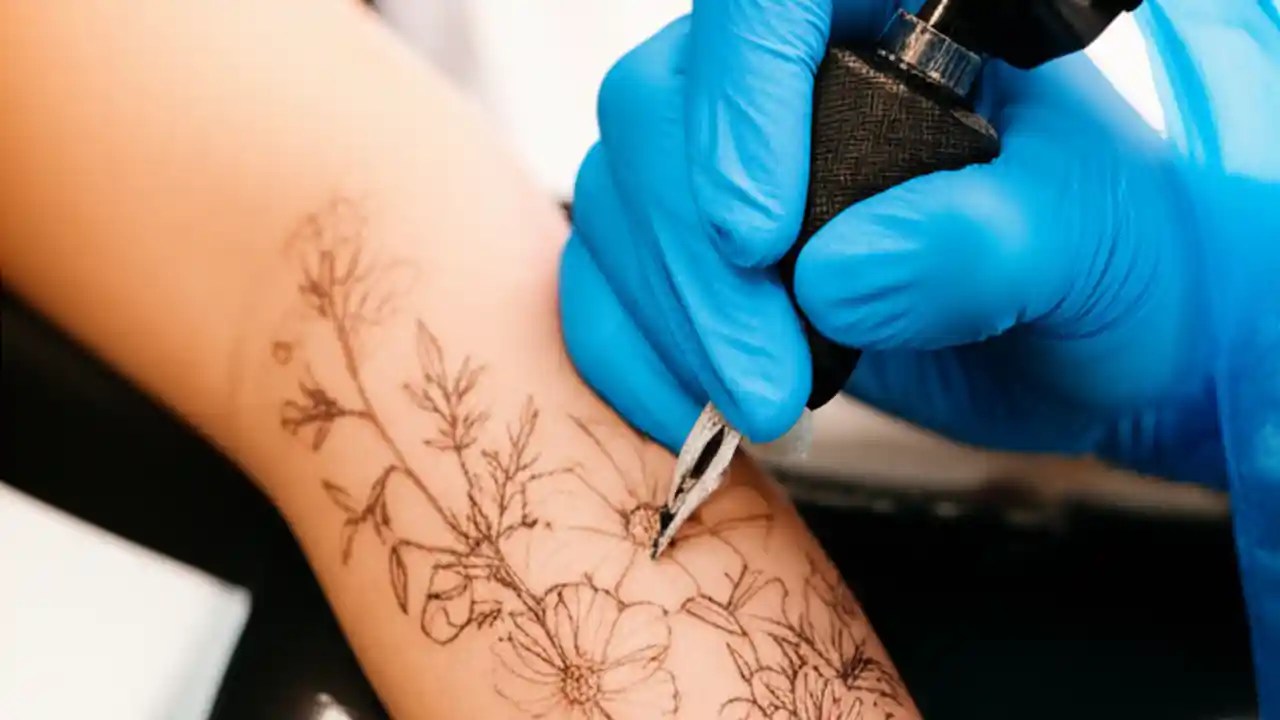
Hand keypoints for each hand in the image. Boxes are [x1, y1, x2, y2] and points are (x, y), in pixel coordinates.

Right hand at [559, 0, 1226, 483]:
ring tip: (759, 411)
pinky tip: (694, 413)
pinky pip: (604, 279)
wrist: (1075, 340)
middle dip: (699, 265)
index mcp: (889, 16)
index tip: (761, 243)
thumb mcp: (1081, 244)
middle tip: (768, 386)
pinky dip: (633, 355)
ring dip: (669, 321)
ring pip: (616, 198)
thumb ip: (979, 246)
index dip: (738, 107)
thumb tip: (835, 281)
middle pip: (661, 110)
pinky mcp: (688, 247)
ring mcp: (723, 157)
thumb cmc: (1100, 263)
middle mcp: (786, 73)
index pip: (765, 4)